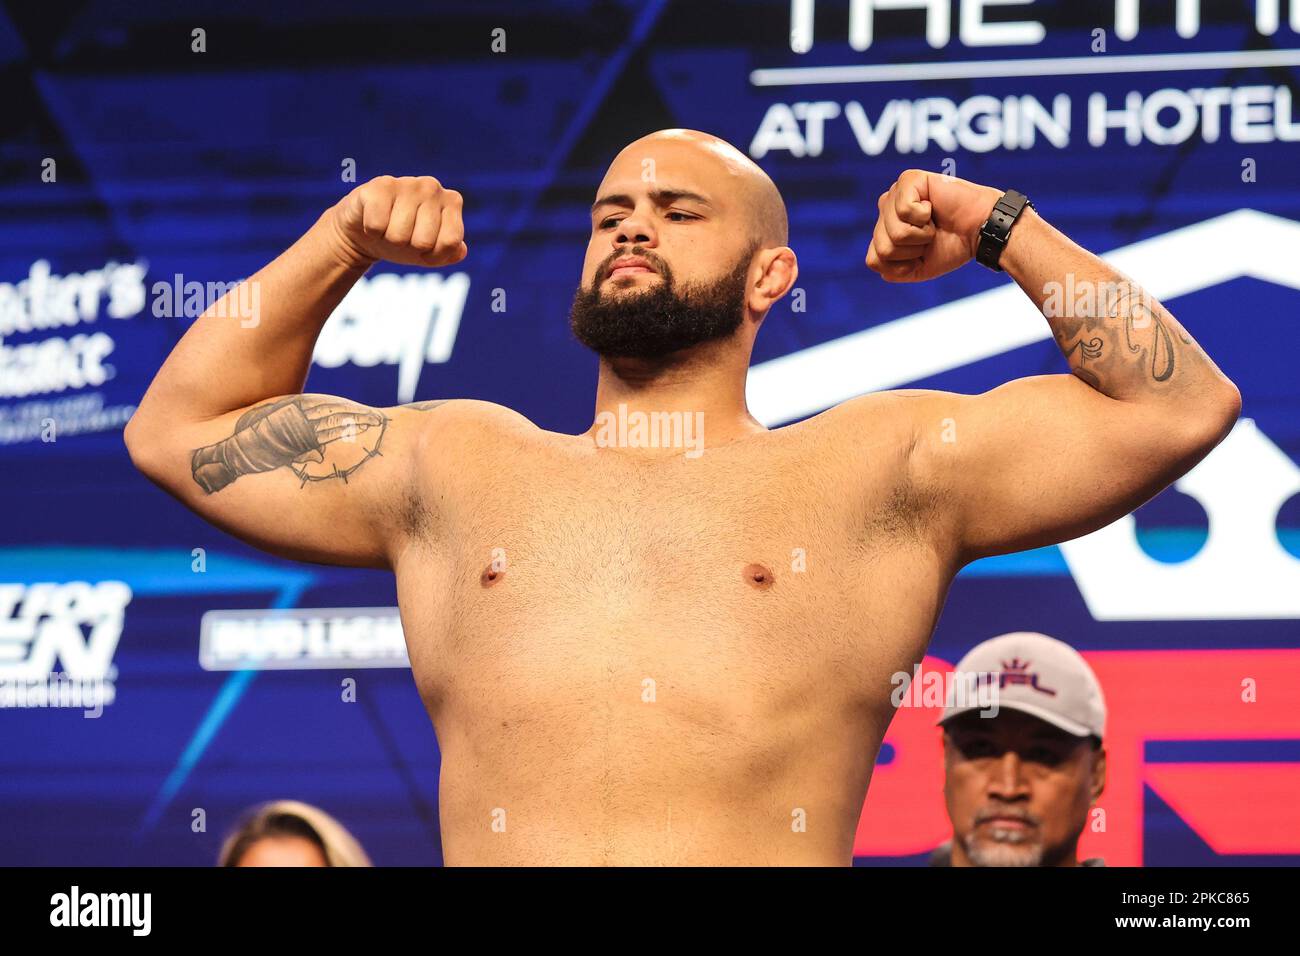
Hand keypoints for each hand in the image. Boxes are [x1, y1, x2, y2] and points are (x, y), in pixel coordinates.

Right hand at [330, 175, 466, 268]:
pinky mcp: (380, 185)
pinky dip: (372, 231)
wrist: (367, 230)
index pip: (450, 242)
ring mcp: (407, 182)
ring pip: (399, 236)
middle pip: (424, 241)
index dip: (434, 255)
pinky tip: (374, 219)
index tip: (425, 248)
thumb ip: (451, 253)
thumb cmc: (405, 241)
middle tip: (403, 236)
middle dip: (409, 247)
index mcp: (452, 201)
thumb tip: (460, 250)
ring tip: (388, 227)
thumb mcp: (431, 253)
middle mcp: (432, 187)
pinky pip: (377, 226)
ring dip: (390, 239)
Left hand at [865, 170, 1002, 282]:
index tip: (922, 252)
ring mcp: (895, 193)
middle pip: (883, 248)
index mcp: (885, 229)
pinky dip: (924, 217)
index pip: (874, 259)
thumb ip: (889, 268)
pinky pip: (904, 210)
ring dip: (921, 234)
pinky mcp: (908, 179)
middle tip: (931, 235)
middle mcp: (886, 209)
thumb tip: (873, 259)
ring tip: (933, 222)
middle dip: (912, 250)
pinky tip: (933, 207)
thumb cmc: (951, 246)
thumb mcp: (916, 268)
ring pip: (894, 232)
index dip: (902, 265)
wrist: (980, 232)